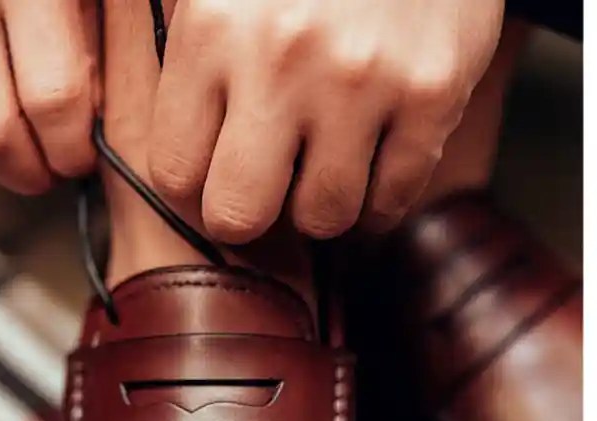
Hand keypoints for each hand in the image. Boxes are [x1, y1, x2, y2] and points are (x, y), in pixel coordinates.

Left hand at [147, 0, 504, 241]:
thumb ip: (183, 52)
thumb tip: (165, 143)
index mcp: (210, 29)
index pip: (175, 173)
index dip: (196, 185)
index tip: (215, 172)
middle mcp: (279, 59)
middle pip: (238, 213)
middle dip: (251, 212)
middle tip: (268, 186)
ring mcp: (360, 80)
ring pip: (322, 215)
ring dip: (321, 203)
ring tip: (324, 166)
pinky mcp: (432, 92)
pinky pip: (395, 196)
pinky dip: (382, 197)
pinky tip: (372, 163)